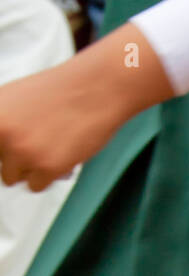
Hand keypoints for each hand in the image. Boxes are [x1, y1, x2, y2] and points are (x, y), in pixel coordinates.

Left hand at [0, 24, 174, 191]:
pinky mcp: (45, 167)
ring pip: (14, 178)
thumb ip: (2, 123)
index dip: (4, 148)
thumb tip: (0, 148)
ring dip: (31, 168)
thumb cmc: (59, 93)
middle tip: (37, 141)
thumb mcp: (13, 99)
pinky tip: (60, 153)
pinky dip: (49, 176)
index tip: (16, 144)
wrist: (94, 89)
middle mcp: (2, 132)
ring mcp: (23, 151)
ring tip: (49, 147)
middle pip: (0, 165)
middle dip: (16, 159)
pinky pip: (36, 186)